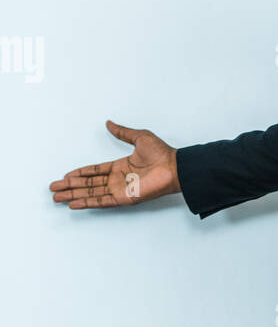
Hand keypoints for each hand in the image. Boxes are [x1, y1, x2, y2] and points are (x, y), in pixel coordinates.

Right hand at [49, 120, 179, 207]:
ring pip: (90, 193)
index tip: (65, 175)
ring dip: (73, 195)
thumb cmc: (162, 153)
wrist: (174, 167)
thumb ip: (122, 132)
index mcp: (120, 166)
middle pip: (87, 184)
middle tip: (53, 188)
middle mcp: (117, 179)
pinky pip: (101, 202)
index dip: (79, 173)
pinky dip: (86, 203)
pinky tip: (74, 204)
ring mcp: (120, 190)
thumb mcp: (139, 137)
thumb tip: (109, 123)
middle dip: (70, 186)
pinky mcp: (124, 199)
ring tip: (57, 197)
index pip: (94, 171)